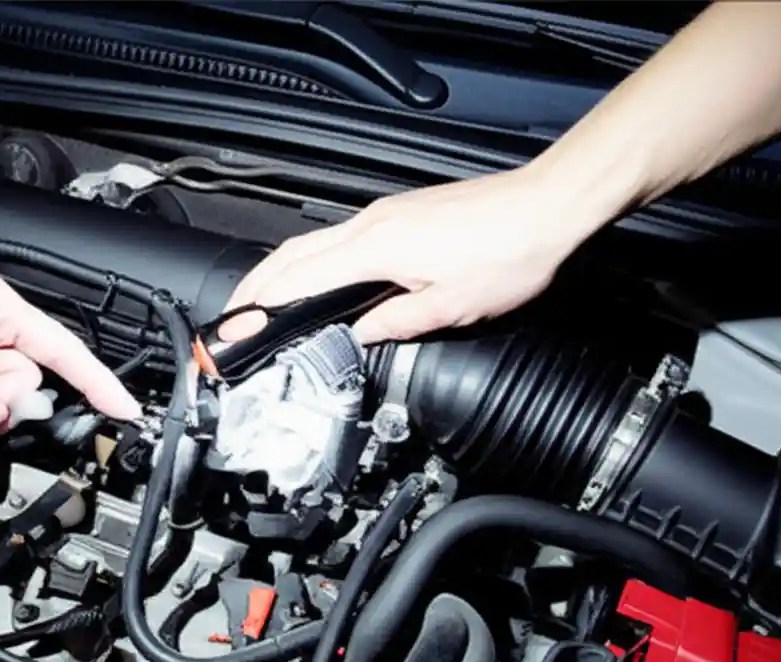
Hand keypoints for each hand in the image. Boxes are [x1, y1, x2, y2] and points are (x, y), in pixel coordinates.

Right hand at [218, 165, 609, 343]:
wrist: (547, 206)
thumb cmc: (510, 252)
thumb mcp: (452, 306)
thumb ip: (397, 323)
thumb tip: (361, 335)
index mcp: (376, 249)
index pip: (299, 278)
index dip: (263, 304)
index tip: (239, 326)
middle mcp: (371, 224)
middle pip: (294, 254)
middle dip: (257, 284)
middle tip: (234, 314)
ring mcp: (384, 214)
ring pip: (314, 241)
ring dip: (282, 270)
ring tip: (263, 297)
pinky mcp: (399, 212)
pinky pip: (338, 236)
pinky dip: (312, 258)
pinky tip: (315, 275)